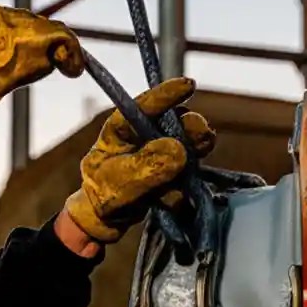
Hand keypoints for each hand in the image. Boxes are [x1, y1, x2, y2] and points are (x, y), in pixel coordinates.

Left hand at [64, 77, 214, 243]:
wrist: (106, 221)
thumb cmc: (103, 193)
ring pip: (188, 146)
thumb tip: (178, 149)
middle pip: (176, 122)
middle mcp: (146, 135)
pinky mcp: (173, 171)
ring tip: (183, 178)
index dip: (166, 94)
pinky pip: (187, 174)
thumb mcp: (118, 183)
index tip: (189, 85)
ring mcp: (161, 152)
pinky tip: (166, 201)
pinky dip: (182, 187)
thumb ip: (146, 167)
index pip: (145, 105)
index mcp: (123, 128)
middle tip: (203, 136)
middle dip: (192, 128)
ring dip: (192, 159)